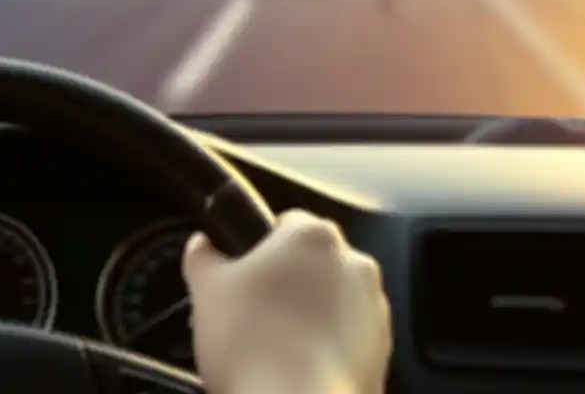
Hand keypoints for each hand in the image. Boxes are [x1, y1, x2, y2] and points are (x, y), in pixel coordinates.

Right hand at [183, 210, 390, 393]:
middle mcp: (353, 263)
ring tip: (277, 344)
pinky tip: (300, 364)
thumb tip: (201, 246)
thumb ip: (202, 256)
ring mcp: (374, 307)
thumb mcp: (207, 292)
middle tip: (255, 312)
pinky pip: (351, 334)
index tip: (244, 274)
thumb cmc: (252, 346)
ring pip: (334, 298)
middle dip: (288, 281)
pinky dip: (330, 343)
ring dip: (311, 312)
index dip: (259, 249)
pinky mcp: (383, 347)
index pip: (285, 222)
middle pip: (313, 261)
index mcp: (312, 235)